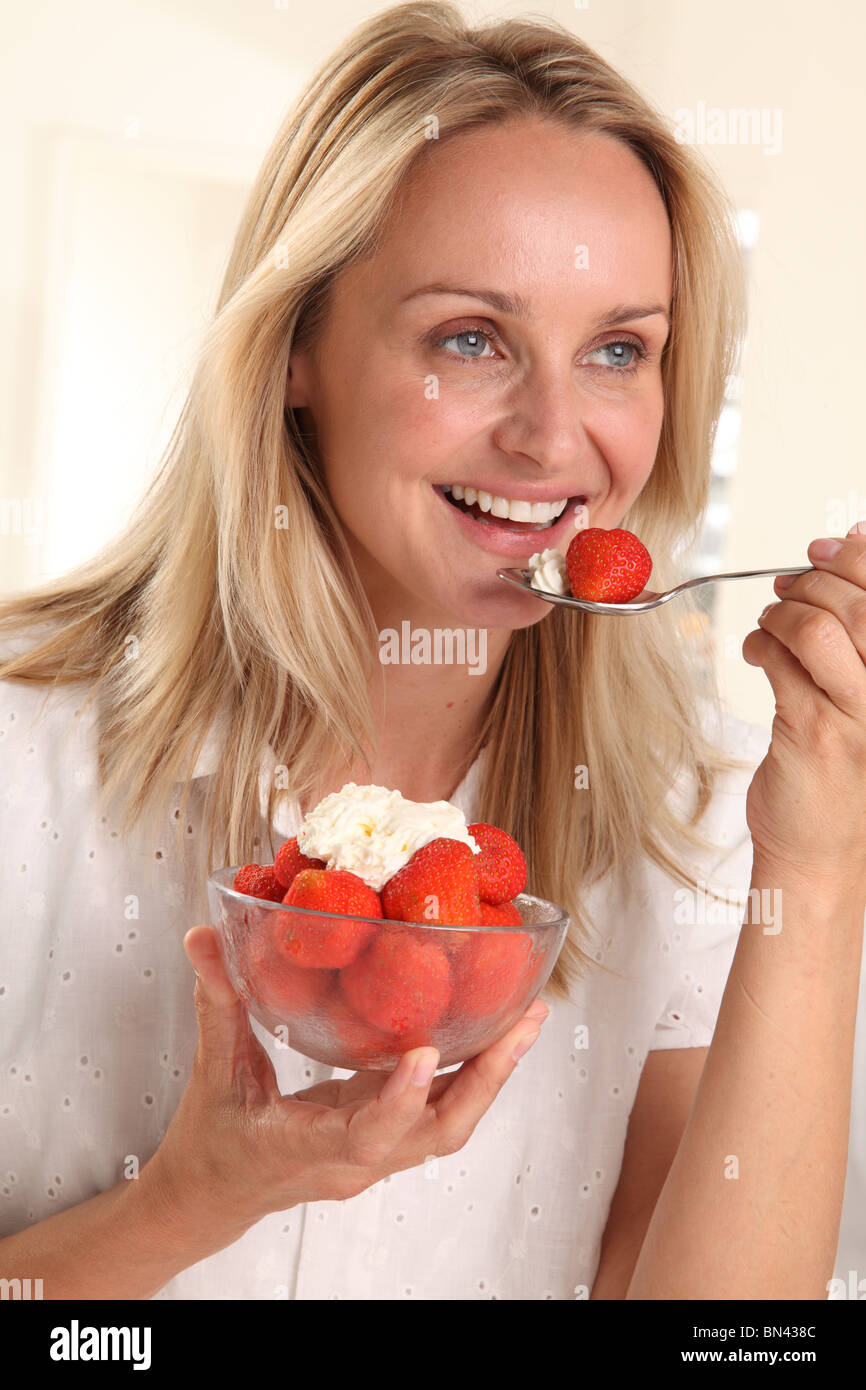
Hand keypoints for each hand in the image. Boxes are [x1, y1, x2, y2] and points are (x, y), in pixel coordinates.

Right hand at [142, 924, 548, 1244]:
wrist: (214, 1194)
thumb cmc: (212, 1142)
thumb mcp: (210, 1070)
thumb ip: (214, 1002)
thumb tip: (204, 936)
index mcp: (306, 1147)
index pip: (365, 1136)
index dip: (398, 1100)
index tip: (421, 1053)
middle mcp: (355, 1159)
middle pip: (437, 1132)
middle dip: (486, 1079)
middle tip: (522, 1022)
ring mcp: (377, 1154)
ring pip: (449, 1125)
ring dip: (491, 1074)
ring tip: (526, 1018)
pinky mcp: (387, 1140)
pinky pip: (441, 1112)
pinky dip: (472, 1074)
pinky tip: (494, 1029)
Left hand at [741, 521, 865, 890]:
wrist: (824, 851)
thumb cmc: (847, 767)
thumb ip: (861, 628)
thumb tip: (851, 543)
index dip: (855, 557)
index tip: (821, 550)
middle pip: (856, 604)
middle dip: (809, 583)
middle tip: (785, 592)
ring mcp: (861, 714)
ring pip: (816, 627)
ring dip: (779, 614)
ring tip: (768, 626)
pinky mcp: (815, 733)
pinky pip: (778, 662)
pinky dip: (758, 644)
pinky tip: (756, 654)